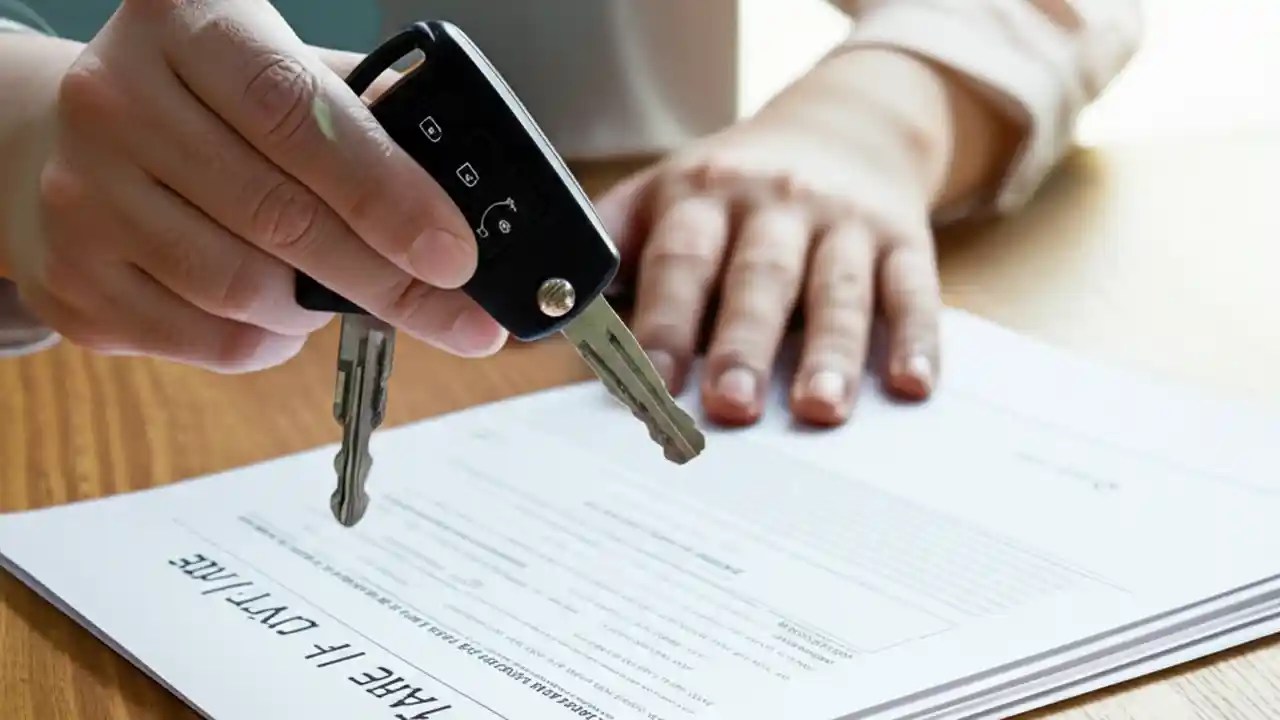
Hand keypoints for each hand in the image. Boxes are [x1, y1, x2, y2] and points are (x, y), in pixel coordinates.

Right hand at [0, 0, 505, 371]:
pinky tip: (283, 315)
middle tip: (453, 311)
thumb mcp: (280, 71)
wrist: (67, 137)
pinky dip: (272, 341)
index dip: (387, 195)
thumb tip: (455, 209)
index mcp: (185, 22)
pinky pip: (209, 339)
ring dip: (321, 308)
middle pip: (280, 216)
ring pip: (245, 288)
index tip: (453, 255)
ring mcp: (81, 193)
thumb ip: (363, 118)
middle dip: (387, 278)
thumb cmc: (205, 105)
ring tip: (344, 291)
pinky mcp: (71, 279)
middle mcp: (115, 99)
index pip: (299, 116)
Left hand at [597, 51, 956, 426]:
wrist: (845, 126)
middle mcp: (774, 204)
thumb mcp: (663, 197)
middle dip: (744, 341)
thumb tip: (524, 326)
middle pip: (759, 276)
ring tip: (819, 409)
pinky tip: (912, 384)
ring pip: (838, 289)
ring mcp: (843, 222)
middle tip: (731, 404)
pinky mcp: (903, 240)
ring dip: (830, 351)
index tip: (653, 381)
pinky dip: (916, 339)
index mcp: (703, 196)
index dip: (666, 321)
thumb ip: (604, 255)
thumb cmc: (733, 186)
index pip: (680, 261)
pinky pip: (913, 290)